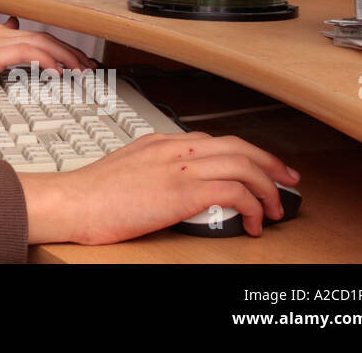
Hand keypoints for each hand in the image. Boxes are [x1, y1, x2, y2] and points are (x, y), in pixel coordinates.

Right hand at [0, 17, 94, 92]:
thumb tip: (11, 40)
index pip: (37, 36)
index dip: (61, 47)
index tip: (76, 61)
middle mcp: (0, 32)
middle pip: (46, 37)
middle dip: (72, 52)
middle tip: (90, 67)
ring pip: (42, 42)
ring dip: (66, 56)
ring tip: (81, 71)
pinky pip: (28, 52)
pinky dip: (47, 60)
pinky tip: (58, 72)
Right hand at [18, 131, 300, 243]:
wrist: (74, 201)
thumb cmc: (91, 194)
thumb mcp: (126, 169)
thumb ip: (153, 168)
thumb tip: (171, 184)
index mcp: (160, 142)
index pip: (215, 140)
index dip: (245, 154)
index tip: (258, 168)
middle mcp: (174, 149)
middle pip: (237, 146)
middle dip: (270, 163)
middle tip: (287, 180)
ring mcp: (180, 168)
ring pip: (243, 165)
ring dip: (268, 188)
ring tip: (274, 209)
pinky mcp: (184, 191)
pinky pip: (235, 192)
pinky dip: (253, 206)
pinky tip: (251, 222)